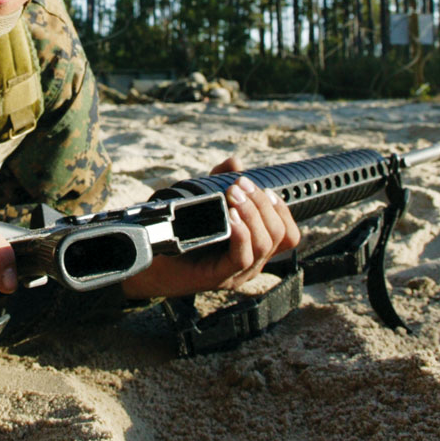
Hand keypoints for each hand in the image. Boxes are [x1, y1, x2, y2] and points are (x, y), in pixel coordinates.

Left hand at [122, 156, 300, 300]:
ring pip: (265, 244)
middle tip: (240, 185)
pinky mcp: (219, 277)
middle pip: (280, 234)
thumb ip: (220, 182)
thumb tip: (234, 163)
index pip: (289, 234)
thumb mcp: (204, 203)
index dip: (282, 209)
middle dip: (262, 203)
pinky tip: (230, 218)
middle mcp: (252, 263)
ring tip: (234, 195)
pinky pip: (242, 257)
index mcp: (255, 247)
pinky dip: (240, 233)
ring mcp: (237, 273)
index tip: (265, 188)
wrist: (150, 262)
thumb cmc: (179, 234)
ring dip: (252, 214)